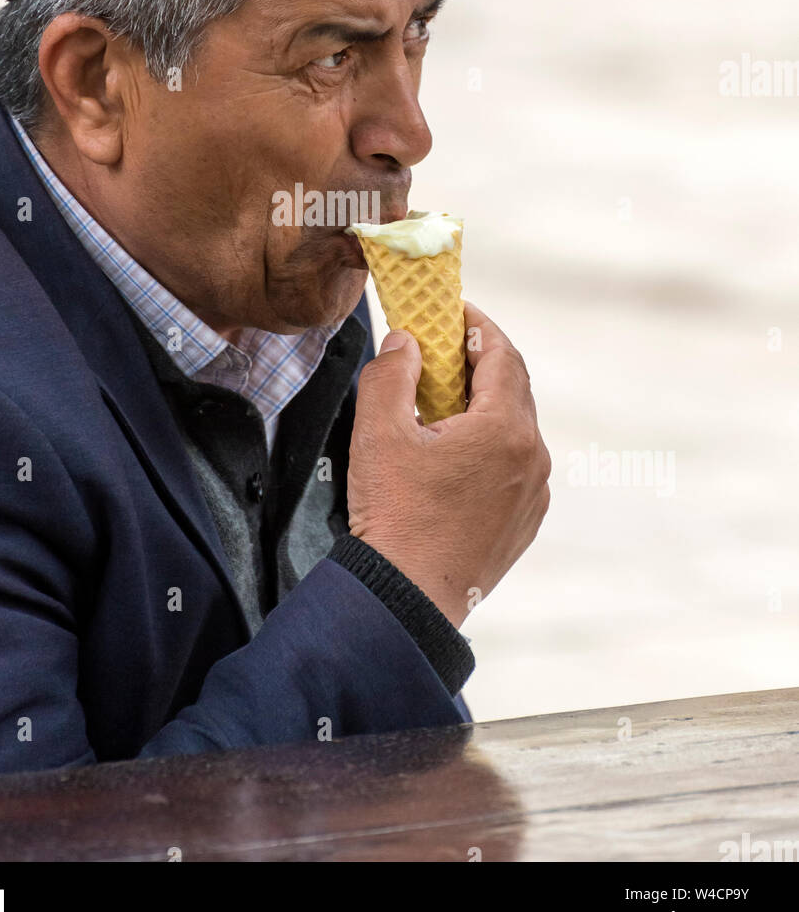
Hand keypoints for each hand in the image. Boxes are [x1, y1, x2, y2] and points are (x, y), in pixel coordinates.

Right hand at [347, 300, 551, 628]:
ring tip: (436, 404)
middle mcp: (533, 458)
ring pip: (514, 428)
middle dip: (477, 361)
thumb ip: (391, 374)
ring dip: (481, 406)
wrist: (406, 601)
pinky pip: (513, 465)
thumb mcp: (378, 433)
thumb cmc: (395, 518)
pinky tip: (449, 454)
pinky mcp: (523, 522)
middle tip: (439, 350)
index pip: (501, 353)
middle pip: (513, 387)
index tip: (449, 311)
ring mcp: (533, 494)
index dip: (475, 324)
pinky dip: (487, 444)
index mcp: (506, 429)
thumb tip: (406, 344)